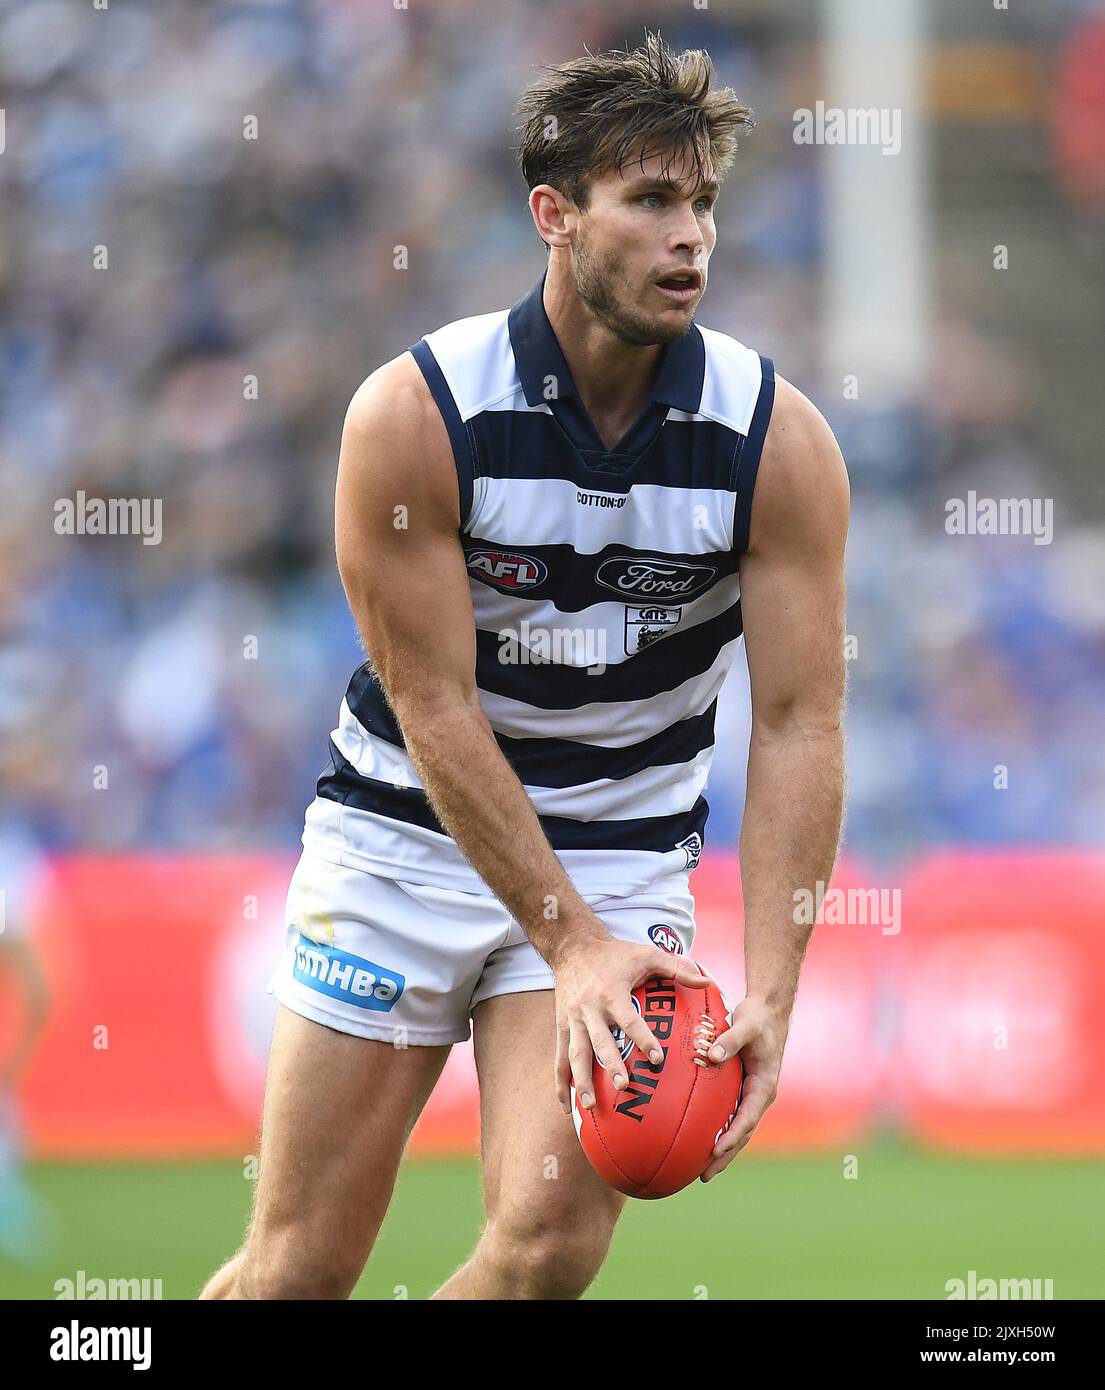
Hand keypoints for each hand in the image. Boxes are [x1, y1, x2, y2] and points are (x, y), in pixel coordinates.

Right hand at [551, 931, 711, 1114]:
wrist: (573, 946)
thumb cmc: (616, 953)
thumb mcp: (647, 954)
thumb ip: (677, 968)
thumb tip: (707, 982)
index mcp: (611, 992)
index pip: (629, 1019)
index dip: (643, 1038)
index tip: (658, 1058)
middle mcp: (590, 1008)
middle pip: (600, 1041)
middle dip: (610, 1065)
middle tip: (623, 1086)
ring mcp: (573, 1019)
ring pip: (576, 1053)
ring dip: (581, 1081)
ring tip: (588, 1107)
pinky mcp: (562, 1025)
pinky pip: (560, 1056)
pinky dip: (561, 1081)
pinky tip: (565, 1105)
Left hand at [700, 995, 790, 1180]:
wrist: (768, 1010)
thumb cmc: (758, 1018)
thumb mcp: (746, 1026)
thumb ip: (730, 1041)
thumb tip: (710, 1056)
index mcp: (764, 1086)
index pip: (747, 1118)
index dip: (732, 1136)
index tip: (716, 1151)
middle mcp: (759, 1095)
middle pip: (742, 1133)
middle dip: (724, 1156)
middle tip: (704, 1175)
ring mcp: (751, 1094)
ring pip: (736, 1128)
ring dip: (721, 1149)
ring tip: (701, 1169)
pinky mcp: (742, 1088)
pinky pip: (729, 1114)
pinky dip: (718, 1128)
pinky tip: (700, 1138)